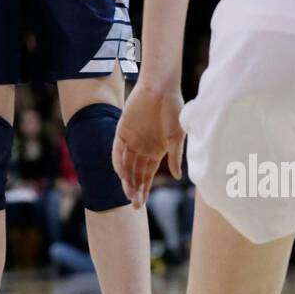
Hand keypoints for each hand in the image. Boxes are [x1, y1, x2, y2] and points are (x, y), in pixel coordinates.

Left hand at [111, 84, 185, 207]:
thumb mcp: (177, 136)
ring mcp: (131, 140)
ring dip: (126, 180)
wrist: (161, 88)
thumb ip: (175, 156)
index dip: (144, 190)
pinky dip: (118, 162)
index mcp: (156, 152)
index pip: (147, 176)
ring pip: (125, 166)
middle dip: (135, 190)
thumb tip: (177, 177)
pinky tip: (122, 174)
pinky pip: (117, 151)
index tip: (141, 205)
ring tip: (128, 193)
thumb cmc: (174, 110)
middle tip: (135, 205)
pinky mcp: (121, 131)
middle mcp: (142, 149)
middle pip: (135, 174)